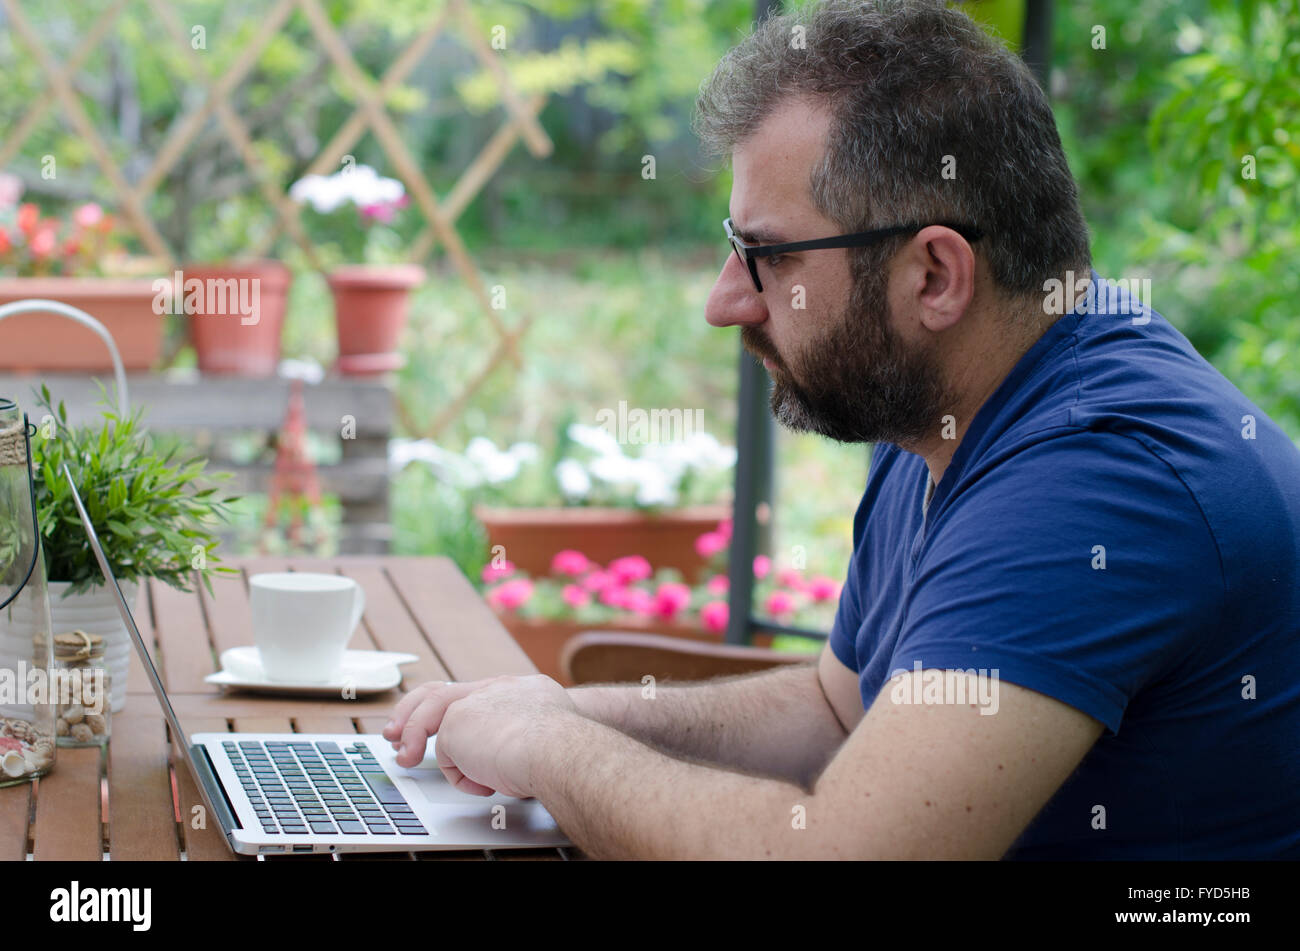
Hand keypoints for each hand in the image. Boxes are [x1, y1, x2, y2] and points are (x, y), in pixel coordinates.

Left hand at [380, 675, 577, 797]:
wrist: (560, 748)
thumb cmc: (564, 752)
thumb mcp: (544, 738)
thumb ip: (520, 739)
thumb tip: (506, 764)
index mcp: (519, 690)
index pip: (476, 693)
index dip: (452, 708)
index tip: (439, 725)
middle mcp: (497, 688)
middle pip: (443, 691)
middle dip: (413, 713)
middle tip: (396, 733)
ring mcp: (476, 700)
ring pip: (432, 716)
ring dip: (413, 737)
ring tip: (406, 758)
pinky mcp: (457, 721)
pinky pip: (445, 755)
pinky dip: (460, 775)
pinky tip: (483, 783)